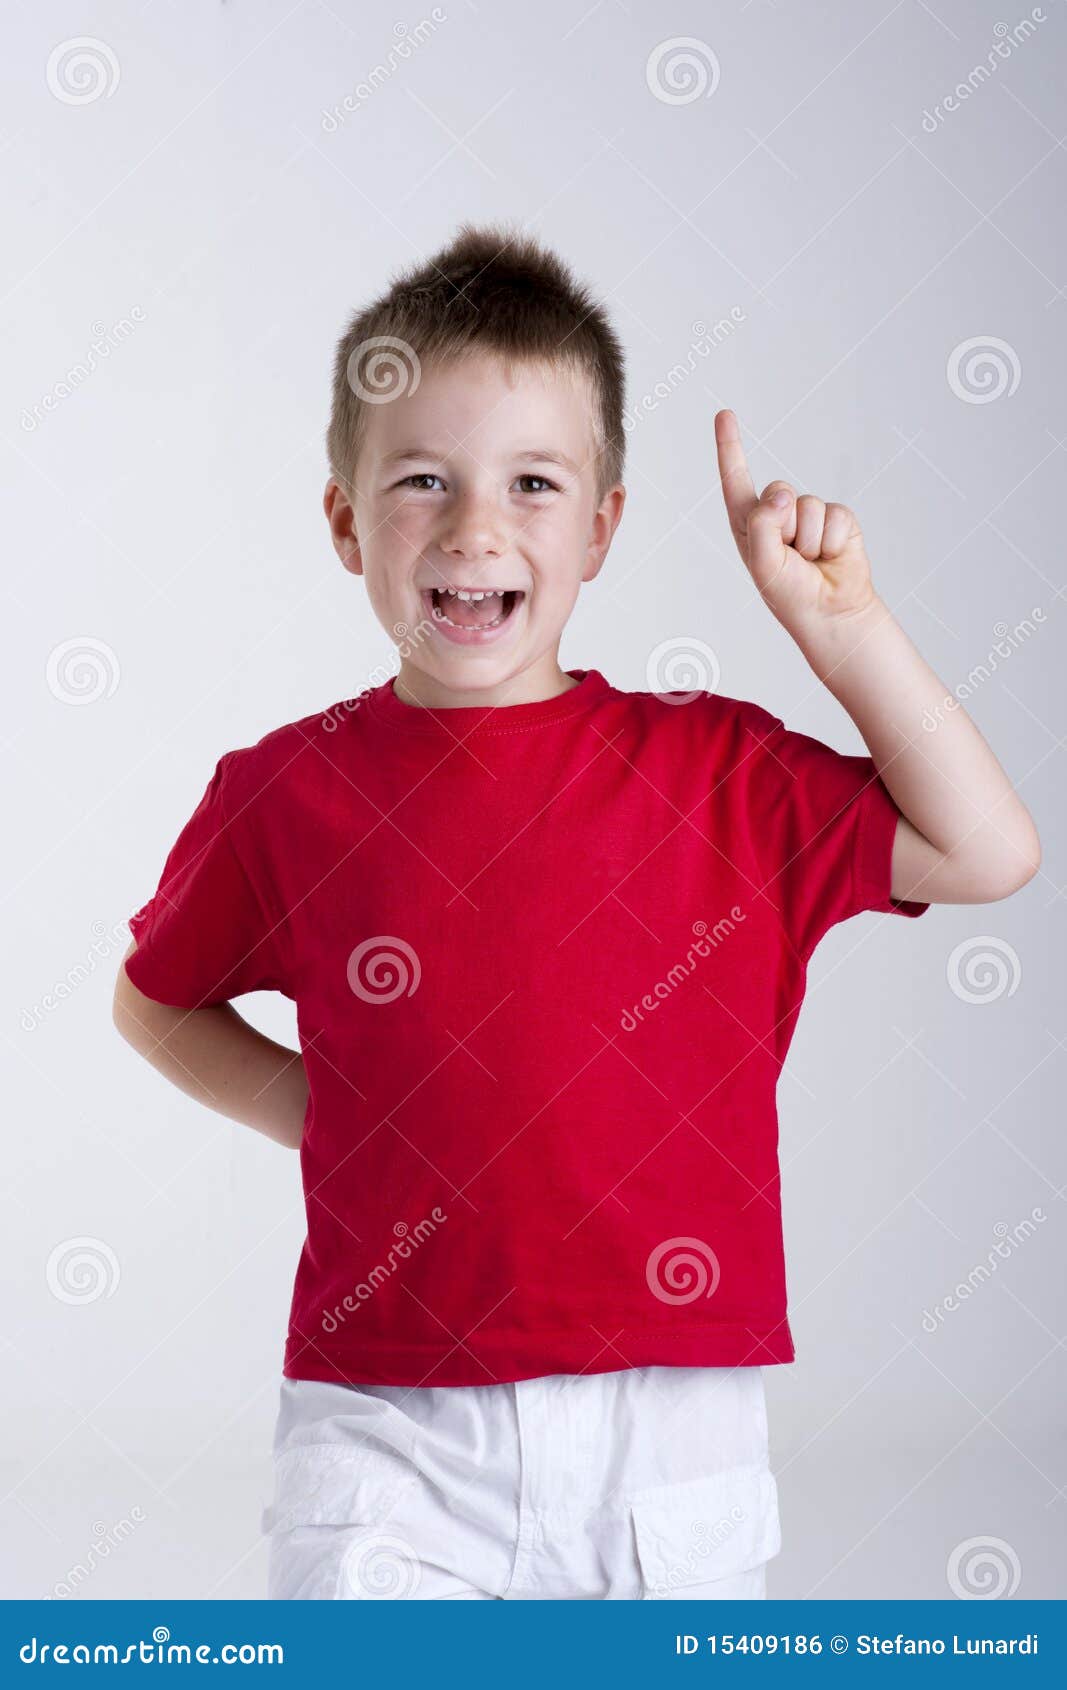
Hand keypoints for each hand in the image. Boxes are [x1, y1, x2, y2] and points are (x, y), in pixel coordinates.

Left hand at [714, 409, 877, 640]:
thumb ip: (763, 525)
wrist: (831, 612)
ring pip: (807, 505)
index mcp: (749, 523)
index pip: (736, 480)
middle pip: (778, 490)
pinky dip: (832, 540)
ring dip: (809, 539)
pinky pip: (834, 515)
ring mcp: (808, 515)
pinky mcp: (837, 519)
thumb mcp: (763, 563)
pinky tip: (831, 557)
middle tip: (791, 555)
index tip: (724, 414)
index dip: (730, 446)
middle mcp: (777, 514)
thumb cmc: (789, 594)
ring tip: (810, 561)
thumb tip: (783, 493)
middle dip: (784, 523)